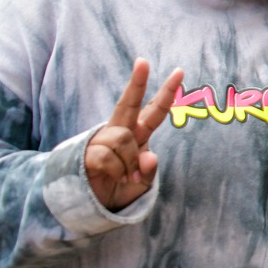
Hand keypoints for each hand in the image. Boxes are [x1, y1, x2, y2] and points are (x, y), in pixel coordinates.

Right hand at [85, 59, 182, 210]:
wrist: (91, 206)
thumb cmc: (119, 189)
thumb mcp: (141, 185)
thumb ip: (149, 171)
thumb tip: (149, 156)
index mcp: (138, 135)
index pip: (154, 111)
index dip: (167, 93)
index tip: (179, 71)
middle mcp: (120, 132)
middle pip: (128, 103)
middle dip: (137, 82)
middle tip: (143, 61)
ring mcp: (102, 140)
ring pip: (123, 138)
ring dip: (129, 162)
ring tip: (126, 177)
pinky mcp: (88, 152)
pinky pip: (108, 155)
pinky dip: (117, 170)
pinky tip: (116, 178)